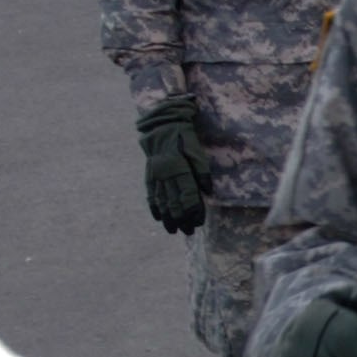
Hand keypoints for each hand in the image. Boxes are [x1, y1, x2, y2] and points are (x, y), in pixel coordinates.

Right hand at [136, 95, 212, 235]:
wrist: (161, 125)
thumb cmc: (184, 138)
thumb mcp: (198, 152)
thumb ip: (203, 172)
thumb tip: (207, 192)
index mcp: (180, 168)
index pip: (188, 196)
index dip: (194, 211)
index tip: (199, 222)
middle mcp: (166, 174)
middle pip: (174, 203)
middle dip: (182, 219)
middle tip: (188, 232)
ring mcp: (156, 175)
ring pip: (161, 201)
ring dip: (168, 218)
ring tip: (173, 230)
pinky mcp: (149, 174)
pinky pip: (150, 193)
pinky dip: (154, 207)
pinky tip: (158, 217)